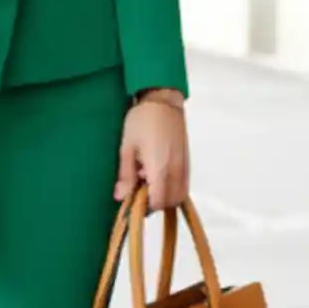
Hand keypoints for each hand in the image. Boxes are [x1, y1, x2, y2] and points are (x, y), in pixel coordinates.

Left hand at [114, 89, 190, 210]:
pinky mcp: (187, 161)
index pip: (157, 201)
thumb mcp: (127, 148)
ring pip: (179, 195)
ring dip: (164, 197)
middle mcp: (177, 170)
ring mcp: (185, 166)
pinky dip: (171, 188)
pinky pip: (183, 185)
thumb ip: (125, 175)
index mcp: (161, 168)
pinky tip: (156, 174)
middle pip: (171, 202)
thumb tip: (121, 198)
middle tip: (138, 191)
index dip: (144, 206)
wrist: (163, 100)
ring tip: (147, 181)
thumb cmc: (142, 121)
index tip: (132, 200)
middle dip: (154, 203)